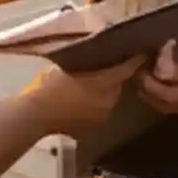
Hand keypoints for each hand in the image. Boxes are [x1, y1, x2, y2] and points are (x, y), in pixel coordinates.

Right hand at [25, 55, 146, 135]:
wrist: (36, 115)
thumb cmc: (50, 85)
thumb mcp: (68, 64)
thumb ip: (87, 59)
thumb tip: (96, 52)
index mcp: (105, 82)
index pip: (129, 67)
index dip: (136, 58)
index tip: (141, 50)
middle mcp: (110, 99)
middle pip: (118, 84)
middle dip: (111, 77)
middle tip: (99, 69)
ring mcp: (103, 115)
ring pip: (108, 99)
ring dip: (102, 93)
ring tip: (84, 88)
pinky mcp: (94, 127)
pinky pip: (99, 111)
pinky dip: (93, 106)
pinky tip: (78, 103)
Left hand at [138, 40, 177, 115]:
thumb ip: (176, 71)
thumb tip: (160, 64)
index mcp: (169, 97)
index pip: (146, 82)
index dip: (143, 68)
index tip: (147, 53)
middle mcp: (162, 105)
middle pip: (141, 88)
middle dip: (141, 73)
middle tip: (148, 57)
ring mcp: (162, 107)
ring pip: (143, 92)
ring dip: (145, 78)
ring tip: (152, 63)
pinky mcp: (165, 106)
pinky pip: (149, 95)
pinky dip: (149, 84)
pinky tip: (157, 73)